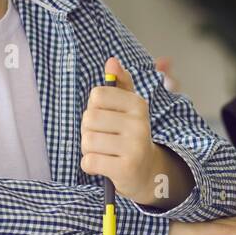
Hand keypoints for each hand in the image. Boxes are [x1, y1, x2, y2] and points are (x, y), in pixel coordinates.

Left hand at [80, 56, 176, 203]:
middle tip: (104, 138)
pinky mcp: (126, 168)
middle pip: (89, 118)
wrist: (148, 173)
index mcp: (139, 104)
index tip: (106, 118)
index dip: (94, 108)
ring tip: (105, 152)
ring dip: (89, 149)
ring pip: (87, 141)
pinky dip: (90, 166)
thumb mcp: (130, 108)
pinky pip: (89, 162)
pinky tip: (103, 166)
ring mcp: (134, 147)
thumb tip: (111, 61)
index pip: (97, 96)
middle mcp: (139, 124)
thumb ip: (120, 83)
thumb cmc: (131, 135)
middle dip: (89, 131)